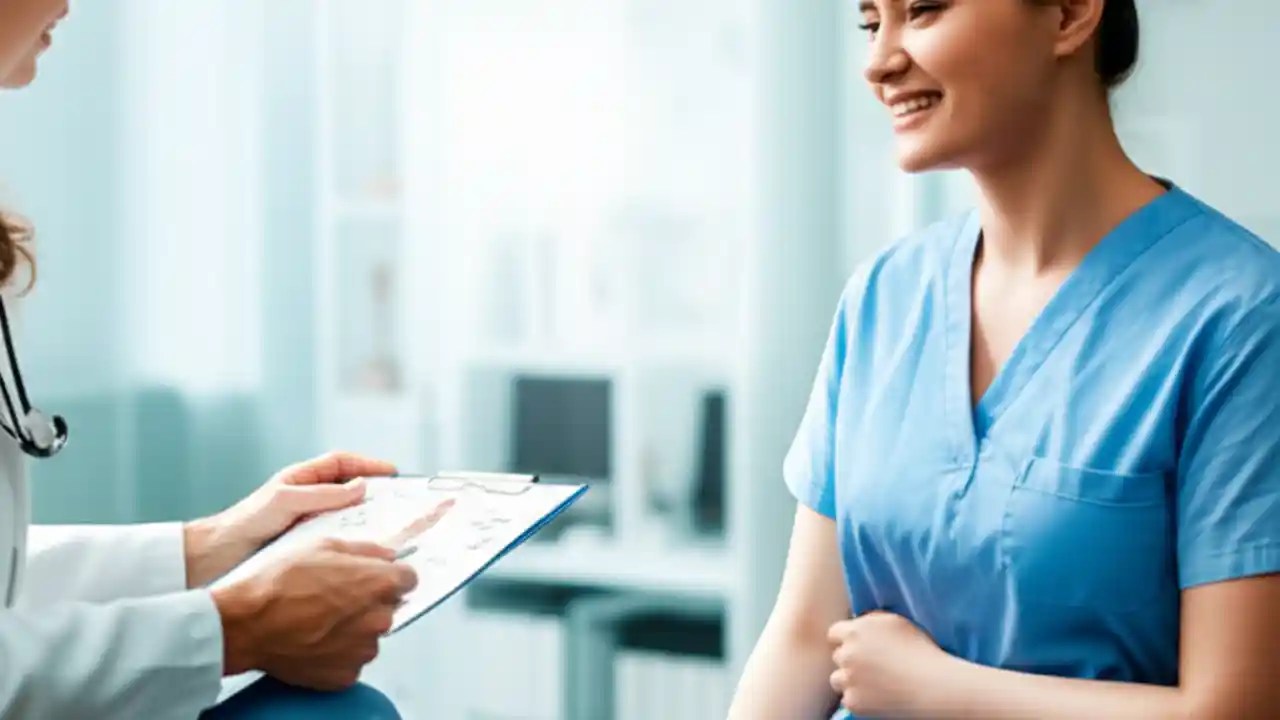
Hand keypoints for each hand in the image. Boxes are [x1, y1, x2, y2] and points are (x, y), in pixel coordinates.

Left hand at [185, 451, 396, 585]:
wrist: (216, 556)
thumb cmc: (246, 523)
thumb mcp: (286, 502)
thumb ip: (323, 494)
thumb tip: (360, 486)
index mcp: (301, 479)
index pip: (341, 463)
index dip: (367, 464)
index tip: (392, 473)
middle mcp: (307, 497)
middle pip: (348, 487)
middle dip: (373, 490)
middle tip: (398, 500)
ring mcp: (306, 520)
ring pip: (345, 513)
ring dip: (366, 518)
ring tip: (388, 526)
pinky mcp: (305, 543)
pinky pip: (336, 535)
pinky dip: (352, 539)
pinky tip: (363, 550)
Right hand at [213, 537, 415, 690]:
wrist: (249, 624)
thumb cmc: (282, 582)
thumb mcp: (324, 546)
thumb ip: (365, 550)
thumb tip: (386, 555)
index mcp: (380, 584)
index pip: (408, 579)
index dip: (388, 576)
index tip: (372, 578)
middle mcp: (380, 619)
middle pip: (387, 608)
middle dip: (368, 602)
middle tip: (334, 598)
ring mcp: (364, 650)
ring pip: (369, 635)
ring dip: (354, 629)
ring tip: (319, 621)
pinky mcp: (346, 674)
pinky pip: (351, 659)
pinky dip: (338, 652)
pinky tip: (314, 640)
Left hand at [827, 611, 954, 717]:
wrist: (933, 685)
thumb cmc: (921, 651)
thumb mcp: (896, 622)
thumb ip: (871, 620)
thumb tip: (858, 621)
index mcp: (856, 631)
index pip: (834, 633)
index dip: (845, 640)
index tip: (858, 647)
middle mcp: (848, 653)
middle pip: (838, 656)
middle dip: (850, 660)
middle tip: (872, 667)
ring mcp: (849, 678)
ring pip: (838, 679)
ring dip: (850, 680)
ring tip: (873, 683)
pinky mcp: (854, 701)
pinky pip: (848, 699)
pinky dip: (859, 699)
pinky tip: (878, 697)